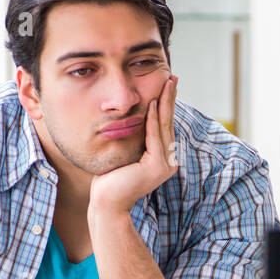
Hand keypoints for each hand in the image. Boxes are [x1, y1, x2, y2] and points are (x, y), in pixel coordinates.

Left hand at [87, 72, 179, 219]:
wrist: (106, 202)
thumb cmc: (110, 178)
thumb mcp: (126, 151)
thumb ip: (135, 137)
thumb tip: (135, 116)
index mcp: (162, 158)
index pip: (164, 126)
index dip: (166, 104)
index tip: (167, 84)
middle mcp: (168, 162)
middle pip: (168, 123)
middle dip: (170, 98)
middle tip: (172, 77)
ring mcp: (165, 165)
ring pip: (164, 127)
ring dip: (166, 103)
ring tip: (167, 83)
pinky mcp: (157, 167)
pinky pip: (154, 138)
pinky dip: (153, 120)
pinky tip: (153, 103)